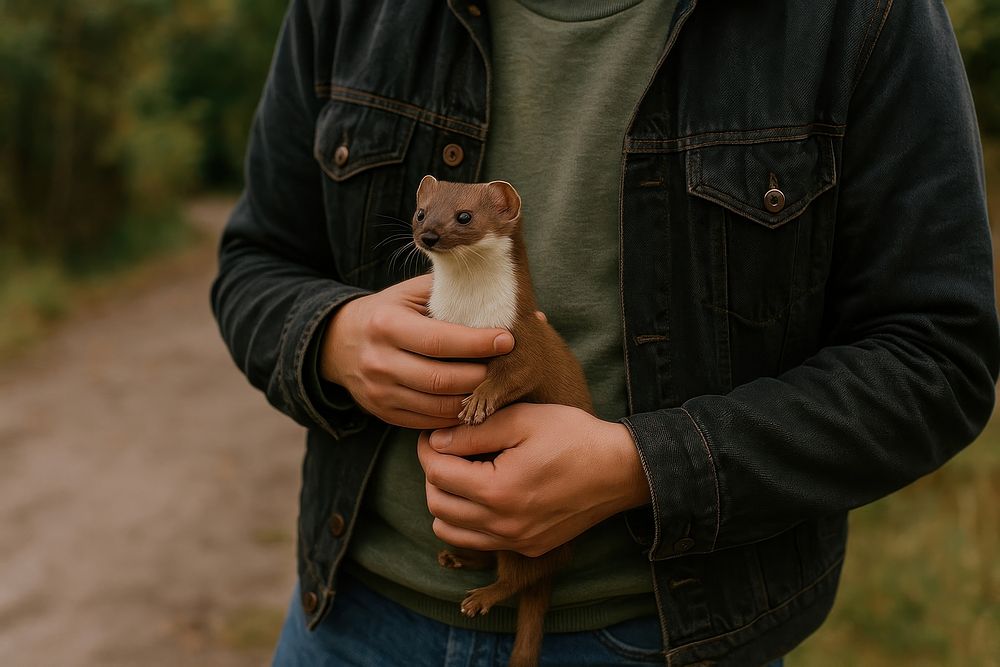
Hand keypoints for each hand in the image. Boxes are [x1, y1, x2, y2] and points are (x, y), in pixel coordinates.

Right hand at [320, 274, 514, 428]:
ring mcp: (379, 392)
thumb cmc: (387, 312)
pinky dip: (455, 415)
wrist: (339, 342)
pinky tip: (473, 401)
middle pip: (441, 379)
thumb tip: (497, 294)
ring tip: (494, 385)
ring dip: (472, 399)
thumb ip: (446, 292)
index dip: (477, 343)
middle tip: (506, 367)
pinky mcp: (383, 413)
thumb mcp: (408, 293)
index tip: (507, 340)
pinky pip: (429, 422)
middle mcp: (379, 361)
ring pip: (438, 406)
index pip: (439, 340)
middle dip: (480, 375)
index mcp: (386, 325)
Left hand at [416, 403, 650, 556]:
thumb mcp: (522, 421)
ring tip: (460, 473)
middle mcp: (503, 525)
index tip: (432, 433)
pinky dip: (469, 520)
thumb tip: (436, 441)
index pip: (437, 473)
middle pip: (437, 505)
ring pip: (451, 531)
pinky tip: (485, 493)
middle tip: (445, 450)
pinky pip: (480, 541)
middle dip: (432, 475)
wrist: (621, 470)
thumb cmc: (574, 437)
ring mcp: (516, 541)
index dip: (427, 449)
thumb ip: (474, 432)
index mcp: (498, 491)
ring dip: (445, 502)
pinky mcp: (529, 548)